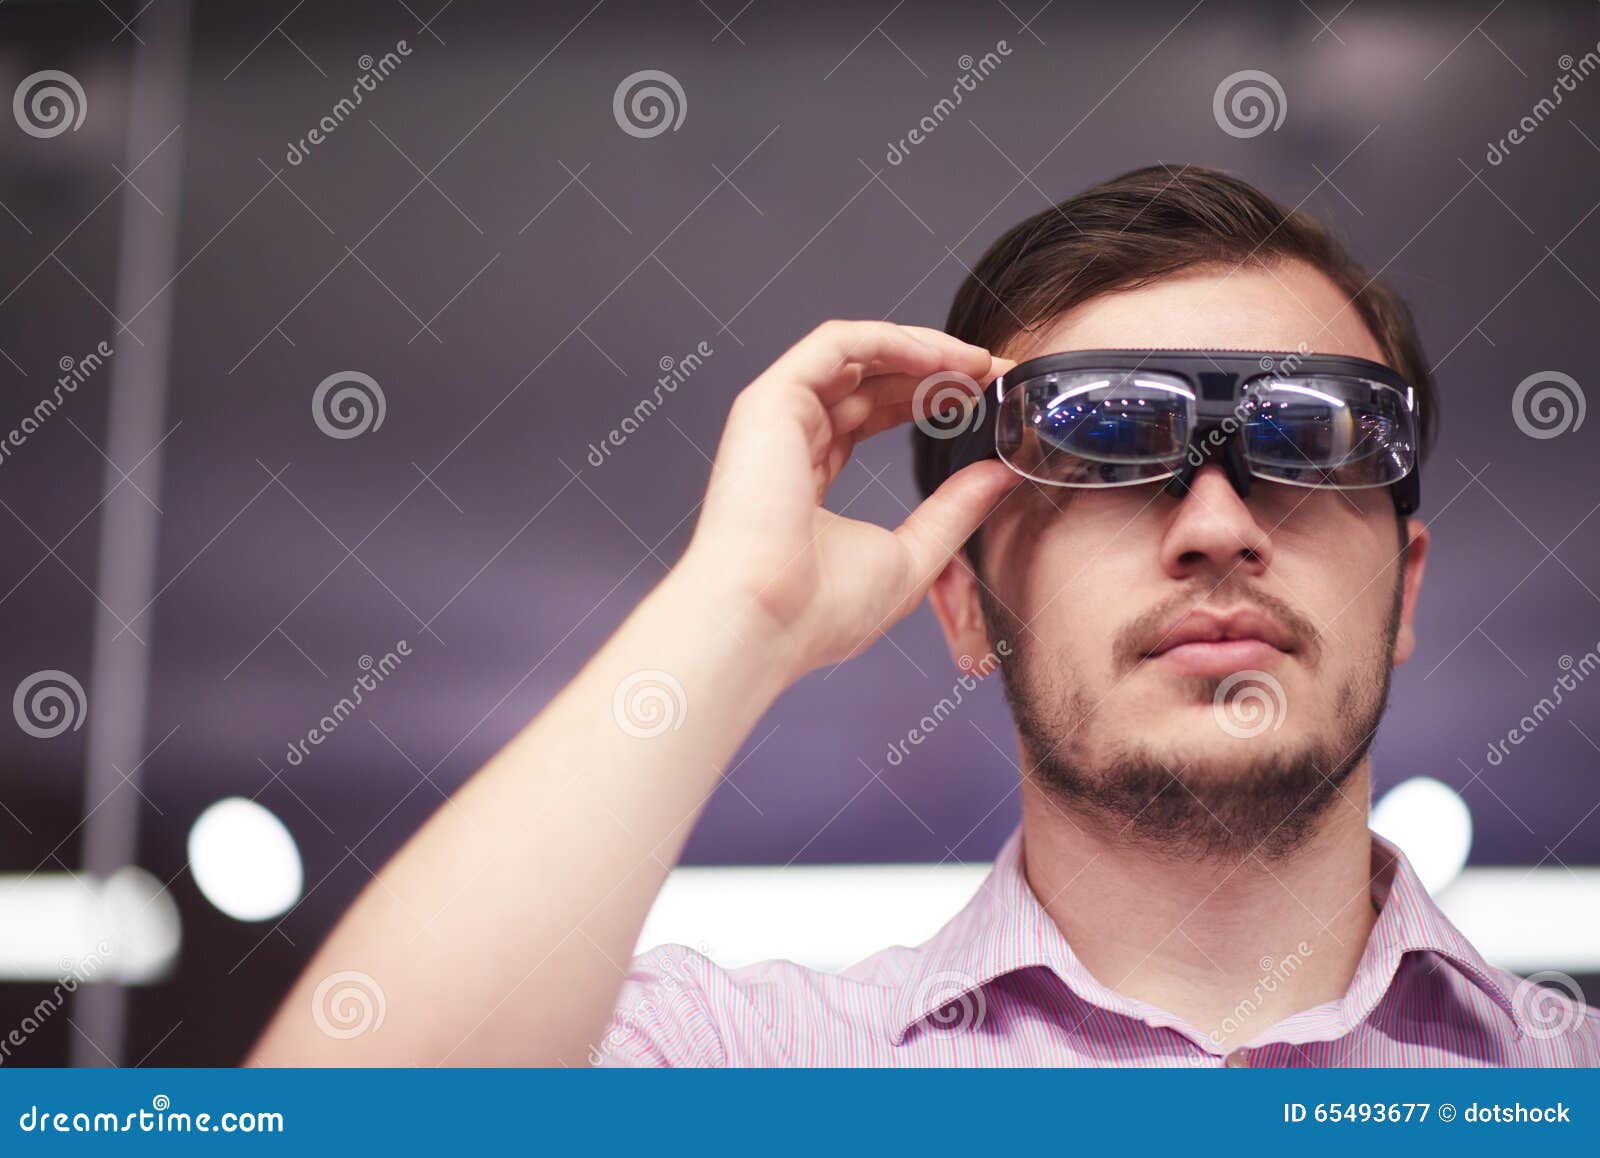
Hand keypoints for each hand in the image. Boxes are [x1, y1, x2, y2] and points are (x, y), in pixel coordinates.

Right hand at [681, 320, 1019, 675]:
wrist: (768, 621)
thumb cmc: (820, 611)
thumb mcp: (913, 555)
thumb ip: (955, 509)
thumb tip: (1000, 472)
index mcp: (811, 480)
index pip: (872, 417)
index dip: (930, 400)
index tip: (986, 400)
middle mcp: (791, 441)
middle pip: (869, 381)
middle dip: (937, 372)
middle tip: (996, 375)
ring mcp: (778, 418)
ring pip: (857, 354)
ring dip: (924, 351)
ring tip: (980, 364)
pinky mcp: (771, 400)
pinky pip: (838, 344)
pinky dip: (894, 341)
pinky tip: (943, 358)